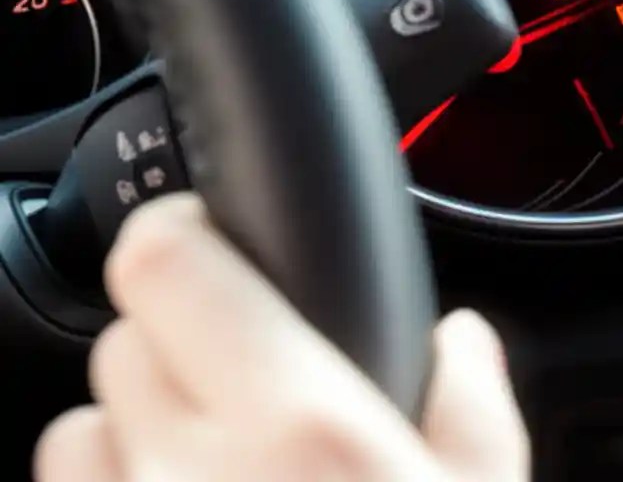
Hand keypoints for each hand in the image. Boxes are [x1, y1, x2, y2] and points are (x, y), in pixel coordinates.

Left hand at [35, 194, 528, 481]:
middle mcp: (194, 473)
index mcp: (303, 426)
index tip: (205, 231)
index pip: (167, 261)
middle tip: (246, 378)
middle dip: (180, 338)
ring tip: (212, 463)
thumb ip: (475, 406)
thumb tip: (465, 339)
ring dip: (136, 424)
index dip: (179, 229)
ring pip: (83, 423)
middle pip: (126, 335)